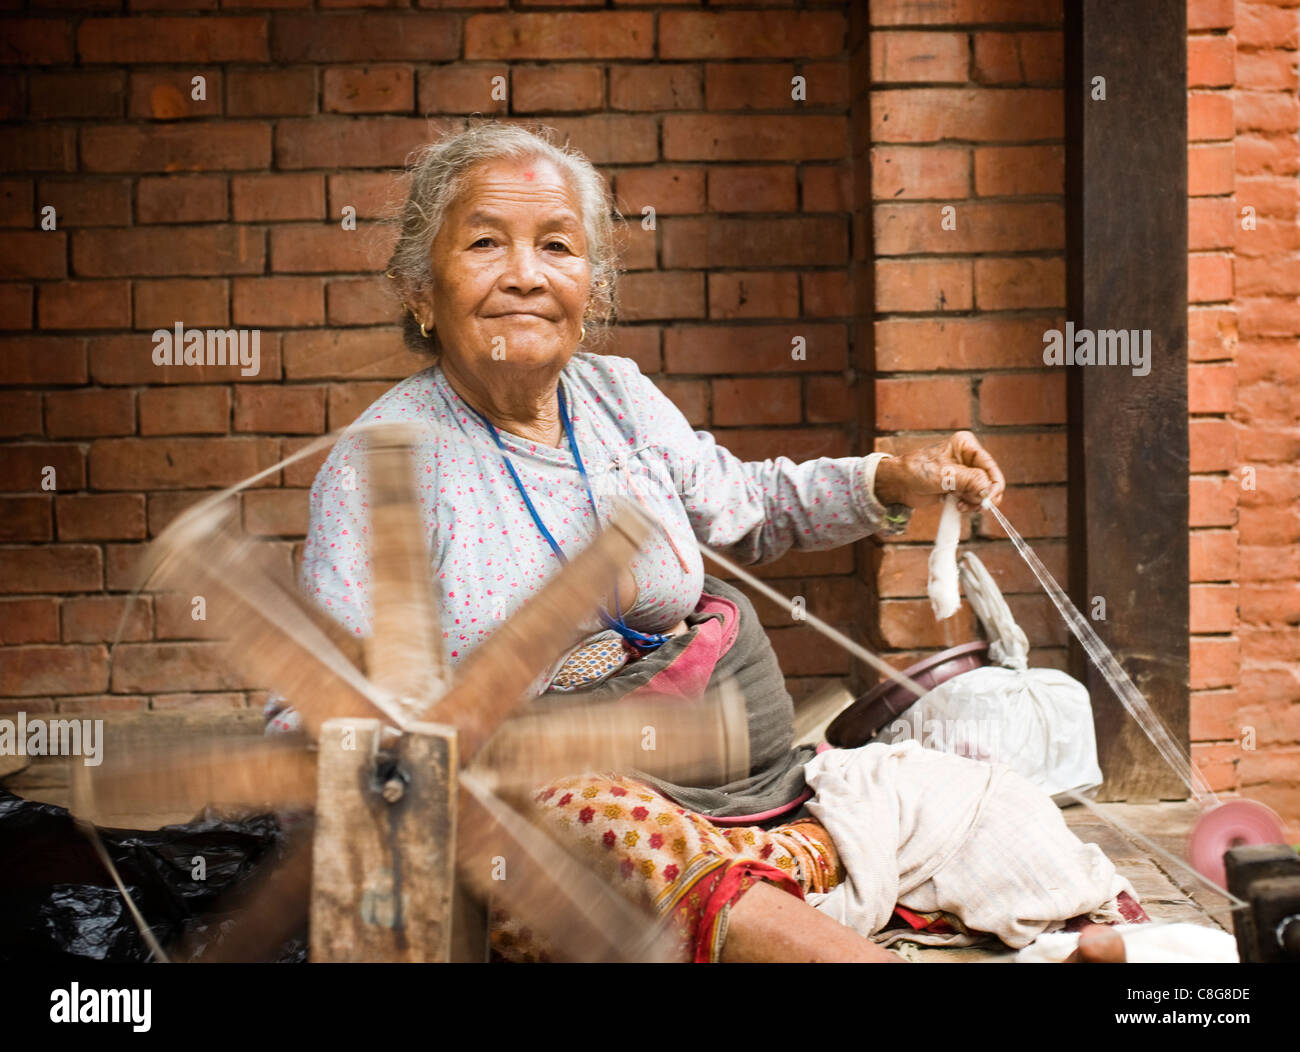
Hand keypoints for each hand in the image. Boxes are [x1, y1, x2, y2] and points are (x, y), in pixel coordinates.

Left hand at [873, 431, 1006, 512]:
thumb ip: (970, 481)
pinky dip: (968, 505)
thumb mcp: (945, 474)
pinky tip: (957, 506)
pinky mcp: (959, 487)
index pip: (990, 466)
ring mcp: (965, 473)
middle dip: (983, 495)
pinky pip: (973, 499)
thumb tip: (989, 491)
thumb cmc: (916, 470)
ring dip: (974, 502)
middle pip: (989, 481)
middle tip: (975, 506)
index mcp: (966, 445)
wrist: (898, 484)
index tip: (990, 500)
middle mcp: (968, 458)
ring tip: (960, 505)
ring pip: (982, 492)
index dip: (994, 484)